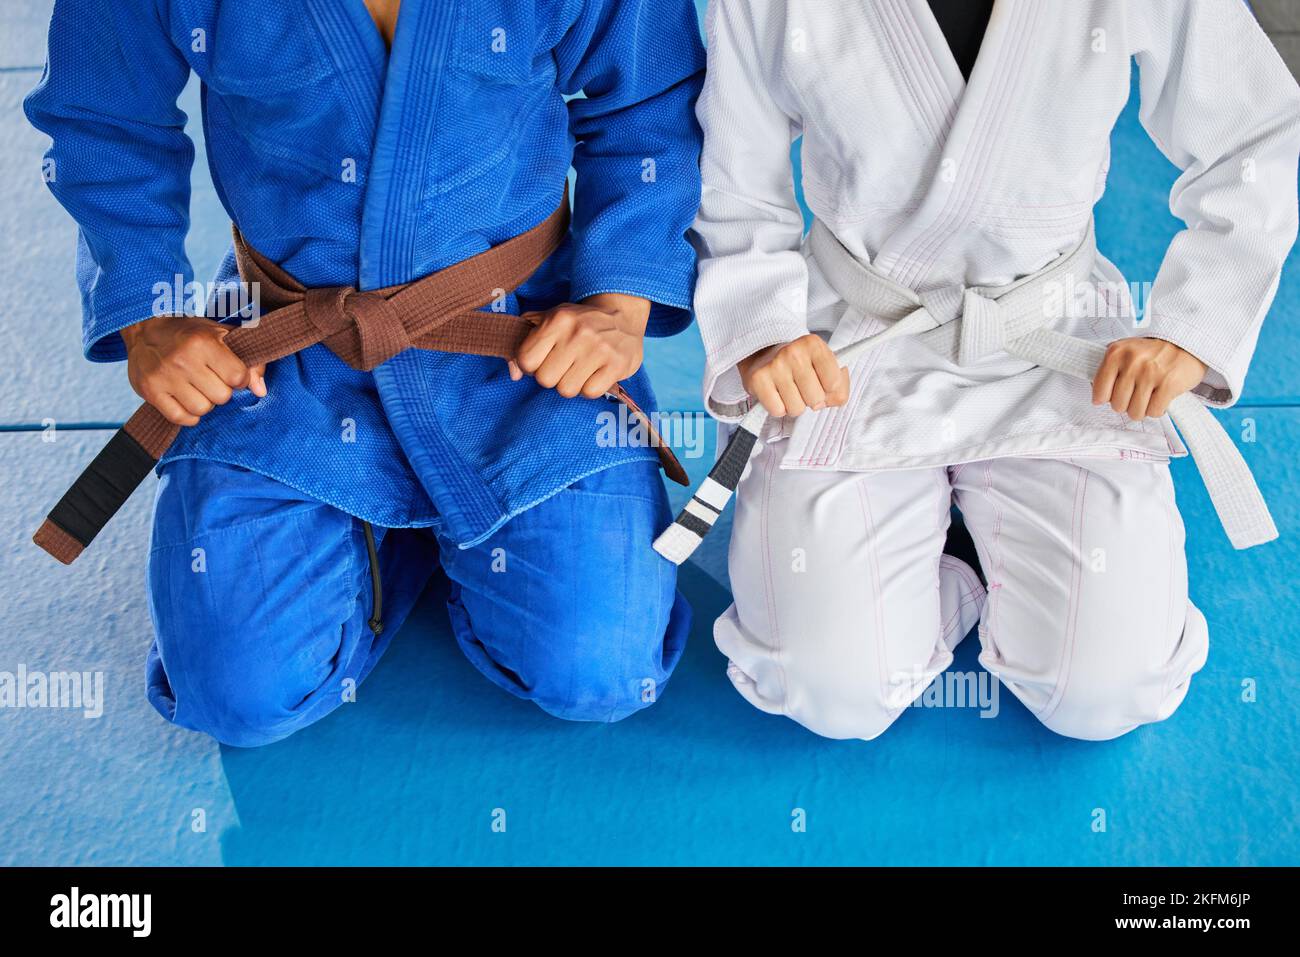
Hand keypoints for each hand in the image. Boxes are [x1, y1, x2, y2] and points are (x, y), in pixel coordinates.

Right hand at [120, 315, 266, 426]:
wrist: (145, 329)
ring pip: (201, 410)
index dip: (239, 379)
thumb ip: (250, 361)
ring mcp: (164, 377)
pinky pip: (180, 418)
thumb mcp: (223, 336)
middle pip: (222, 397)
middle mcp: (183, 360)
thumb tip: (260, 391)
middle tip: (211, 380)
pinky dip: (188, 415)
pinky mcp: (150, 391)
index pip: (237, 377)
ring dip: (204, 403)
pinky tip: (185, 399)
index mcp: (203, 342)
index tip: (231, 373)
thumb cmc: (190, 334)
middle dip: (221, 391)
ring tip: (197, 388)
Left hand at [511, 293, 649, 398]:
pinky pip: (590, 393)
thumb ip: (525, 344)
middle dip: (552, 377)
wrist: (621, 316)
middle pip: (545, 379)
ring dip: (572, 384)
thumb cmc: (578, 323)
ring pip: (566, 390)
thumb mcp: (549, 322)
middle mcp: (578, 333)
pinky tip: (595, 374)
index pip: (526, 360)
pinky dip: (590, 388)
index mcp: (557, 320)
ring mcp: (600, 349)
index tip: (542, 361)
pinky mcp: (617, 364)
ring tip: (581, 370)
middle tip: (564, 366)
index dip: (531, 367)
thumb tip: (514, 374)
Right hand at [737, 333, 849, 417]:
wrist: (765, 354)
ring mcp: (774, 365)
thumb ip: (840, 386)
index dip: (830, 389)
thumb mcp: (826, 367)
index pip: (834, 383)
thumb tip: (830, 402)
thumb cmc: (801, 364)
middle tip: (803, 387)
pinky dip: (778, 407)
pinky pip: (777, 411)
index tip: (822, 381)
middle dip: (812, 399)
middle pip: (816, 399)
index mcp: (814, 345)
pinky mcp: (758, 379)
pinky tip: (777, 394)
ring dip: (794, 404)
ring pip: (796, 408)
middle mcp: (794, 352)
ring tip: (789, 390)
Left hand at [1091, 337, 1206, 420]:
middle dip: (1126, 404)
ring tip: (1148, 397)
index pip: (1099, 390)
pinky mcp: (1169, 384)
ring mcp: (1150, 373)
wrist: (1187, 344)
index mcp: (1116, 353)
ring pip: (1135, 412)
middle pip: (1117, 405)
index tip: (1112, 396)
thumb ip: (1108, 371)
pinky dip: (1157, 410)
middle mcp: (1132, 362)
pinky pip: (1154, 411)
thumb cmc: (1153, 353)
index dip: (1106, 398)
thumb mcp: (1125, 352)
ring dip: (1142, 409)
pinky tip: (1159, 399)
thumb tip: (1096, 397)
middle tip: (1136, 394)